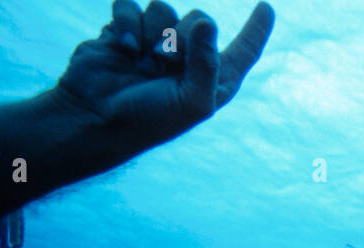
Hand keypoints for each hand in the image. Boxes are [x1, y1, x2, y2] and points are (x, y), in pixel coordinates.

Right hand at [53, 0, 273, 155]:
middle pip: (200, 19)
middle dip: (184, 37)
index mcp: (211, 80)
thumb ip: (206, 64)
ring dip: (154, 33)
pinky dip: (127, 22)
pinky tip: (122, 49)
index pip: (243, 51)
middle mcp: (186, 59)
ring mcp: (154, 42)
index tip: (267, 8)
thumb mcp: (191, 103)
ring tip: (142, 62)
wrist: (95, 118)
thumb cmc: (149, 120)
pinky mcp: (124, 31)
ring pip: (164, 8)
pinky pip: (130, 4)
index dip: (256, 29)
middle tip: (165, 65)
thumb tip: (207, 23)